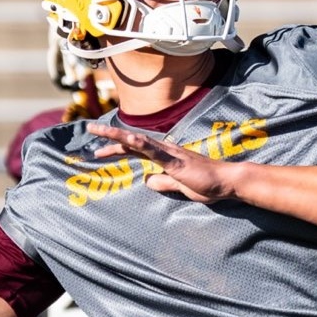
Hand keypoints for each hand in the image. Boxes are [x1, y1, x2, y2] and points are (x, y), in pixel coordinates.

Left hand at [87, 123, 237, 203]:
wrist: (226, 182)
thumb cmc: (206, 184)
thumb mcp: (179, 187)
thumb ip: (163, 183)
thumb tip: (147, 182)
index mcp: (164, 156)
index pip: (135, 149)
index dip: (117, 147)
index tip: (99, 149)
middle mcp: (165, 150)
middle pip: (132, 141)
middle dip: (110, 136)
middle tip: (90, 129)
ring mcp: (170, 154)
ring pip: (139, 141)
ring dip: (118, 136)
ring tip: (99, 131)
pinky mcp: (176, 162)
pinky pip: (155, 152)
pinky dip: (141, 145)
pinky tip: (128, 140)